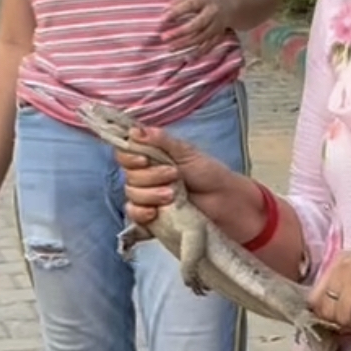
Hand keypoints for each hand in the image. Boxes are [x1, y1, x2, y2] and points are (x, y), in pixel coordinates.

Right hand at [111, 124, 242, 229]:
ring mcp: (146, 199)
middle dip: (151, 177)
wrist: (225, 202)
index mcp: (150, 157)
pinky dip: (141, 214)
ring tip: (173, 195)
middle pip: (129, 176)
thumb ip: (161, 141)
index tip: (144, 159)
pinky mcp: (150, 219)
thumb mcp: (186, 152)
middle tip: (174, 176)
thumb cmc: (208, 173)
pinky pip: (133, 216)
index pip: (124, 154)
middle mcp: (145, 177)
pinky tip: (155, 212)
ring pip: (131, 195)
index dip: (129, 157)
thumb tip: (135, 131)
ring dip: (151, 195)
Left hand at [161, 0, 234, 54]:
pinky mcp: (220, 34)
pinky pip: (210, 45)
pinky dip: (200, 52)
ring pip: (202, 37)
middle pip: (198, 24)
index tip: (162, 20)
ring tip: (170, 48)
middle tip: (164, 38)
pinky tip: (187, 57)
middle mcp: (212, 12)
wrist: (231, 2)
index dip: (176, 12)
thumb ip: (177, 2)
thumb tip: (163, 15)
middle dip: (180, 32)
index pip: (190, 5)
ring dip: (186, 44)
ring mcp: (217, 25)